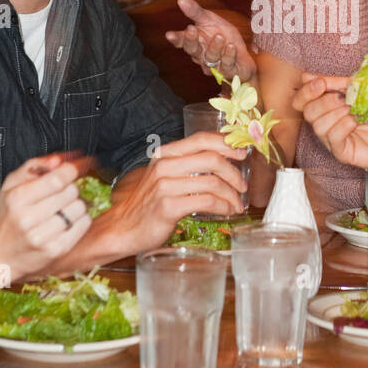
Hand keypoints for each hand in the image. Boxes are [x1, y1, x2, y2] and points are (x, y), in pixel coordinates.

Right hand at [0, 154, 94, 281]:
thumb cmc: (6, 217)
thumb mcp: (10, 186)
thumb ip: (33, 166)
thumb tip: (59, 159)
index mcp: (17, 199)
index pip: (57, 179)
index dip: (71, 170)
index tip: (74, 169)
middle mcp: (28, 219)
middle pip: (71, 192)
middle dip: (71, 188)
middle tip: (61, 193)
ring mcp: (43, 237)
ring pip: (80, 208)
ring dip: (76, 204)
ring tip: (62, 208)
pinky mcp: (56, 250)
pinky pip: (83, 225)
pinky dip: (81, 219)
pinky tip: (67, 221)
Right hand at [82, 132, 250, 260]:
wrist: (124, 228)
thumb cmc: (149, 203)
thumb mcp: (164, 176)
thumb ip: (187, 165)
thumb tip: (223, 160)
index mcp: (165, 154)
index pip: (201, 139)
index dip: (227, 144)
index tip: (243, 153)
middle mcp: (165, 166)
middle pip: (211, 159)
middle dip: (234, 173)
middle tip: (242, 185)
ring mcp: (165, 186)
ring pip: (212, 182)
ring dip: (231, 194)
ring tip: (237, 204)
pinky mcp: (168, 207)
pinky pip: (207, 202)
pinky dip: (223, 207)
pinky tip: (227, 212)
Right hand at [164, 0, 255, 81]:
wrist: (242, 53)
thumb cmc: (222, 36)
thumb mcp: (210, 20)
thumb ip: (196, 12)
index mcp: (195, 42)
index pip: (182, 41)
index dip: (176, 38)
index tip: (169, 34)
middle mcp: (201, 56)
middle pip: (193, 50)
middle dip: (191, 40)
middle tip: (191, 29)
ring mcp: (214, 65)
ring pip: (210, 58)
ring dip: (214, 47)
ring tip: (219, 37)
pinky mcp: (228, 71)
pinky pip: (226, 64)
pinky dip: (228, 55)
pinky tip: (231, 47)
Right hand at [292, 74, 367, 171]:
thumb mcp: (362, 87)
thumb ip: (336, 82)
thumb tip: (307, 76)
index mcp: (331, 107)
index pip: (303, 101)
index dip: (306, 91)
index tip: (320, 82)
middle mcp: (330, 123)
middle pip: (308, 112)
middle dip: (324, 101)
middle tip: (344, 99)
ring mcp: (336, 140)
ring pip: (318, 126)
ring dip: (336, 113)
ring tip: (354, 110)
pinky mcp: (344, 153)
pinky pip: (332, 139)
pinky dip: (342, 126)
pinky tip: (355, 121)